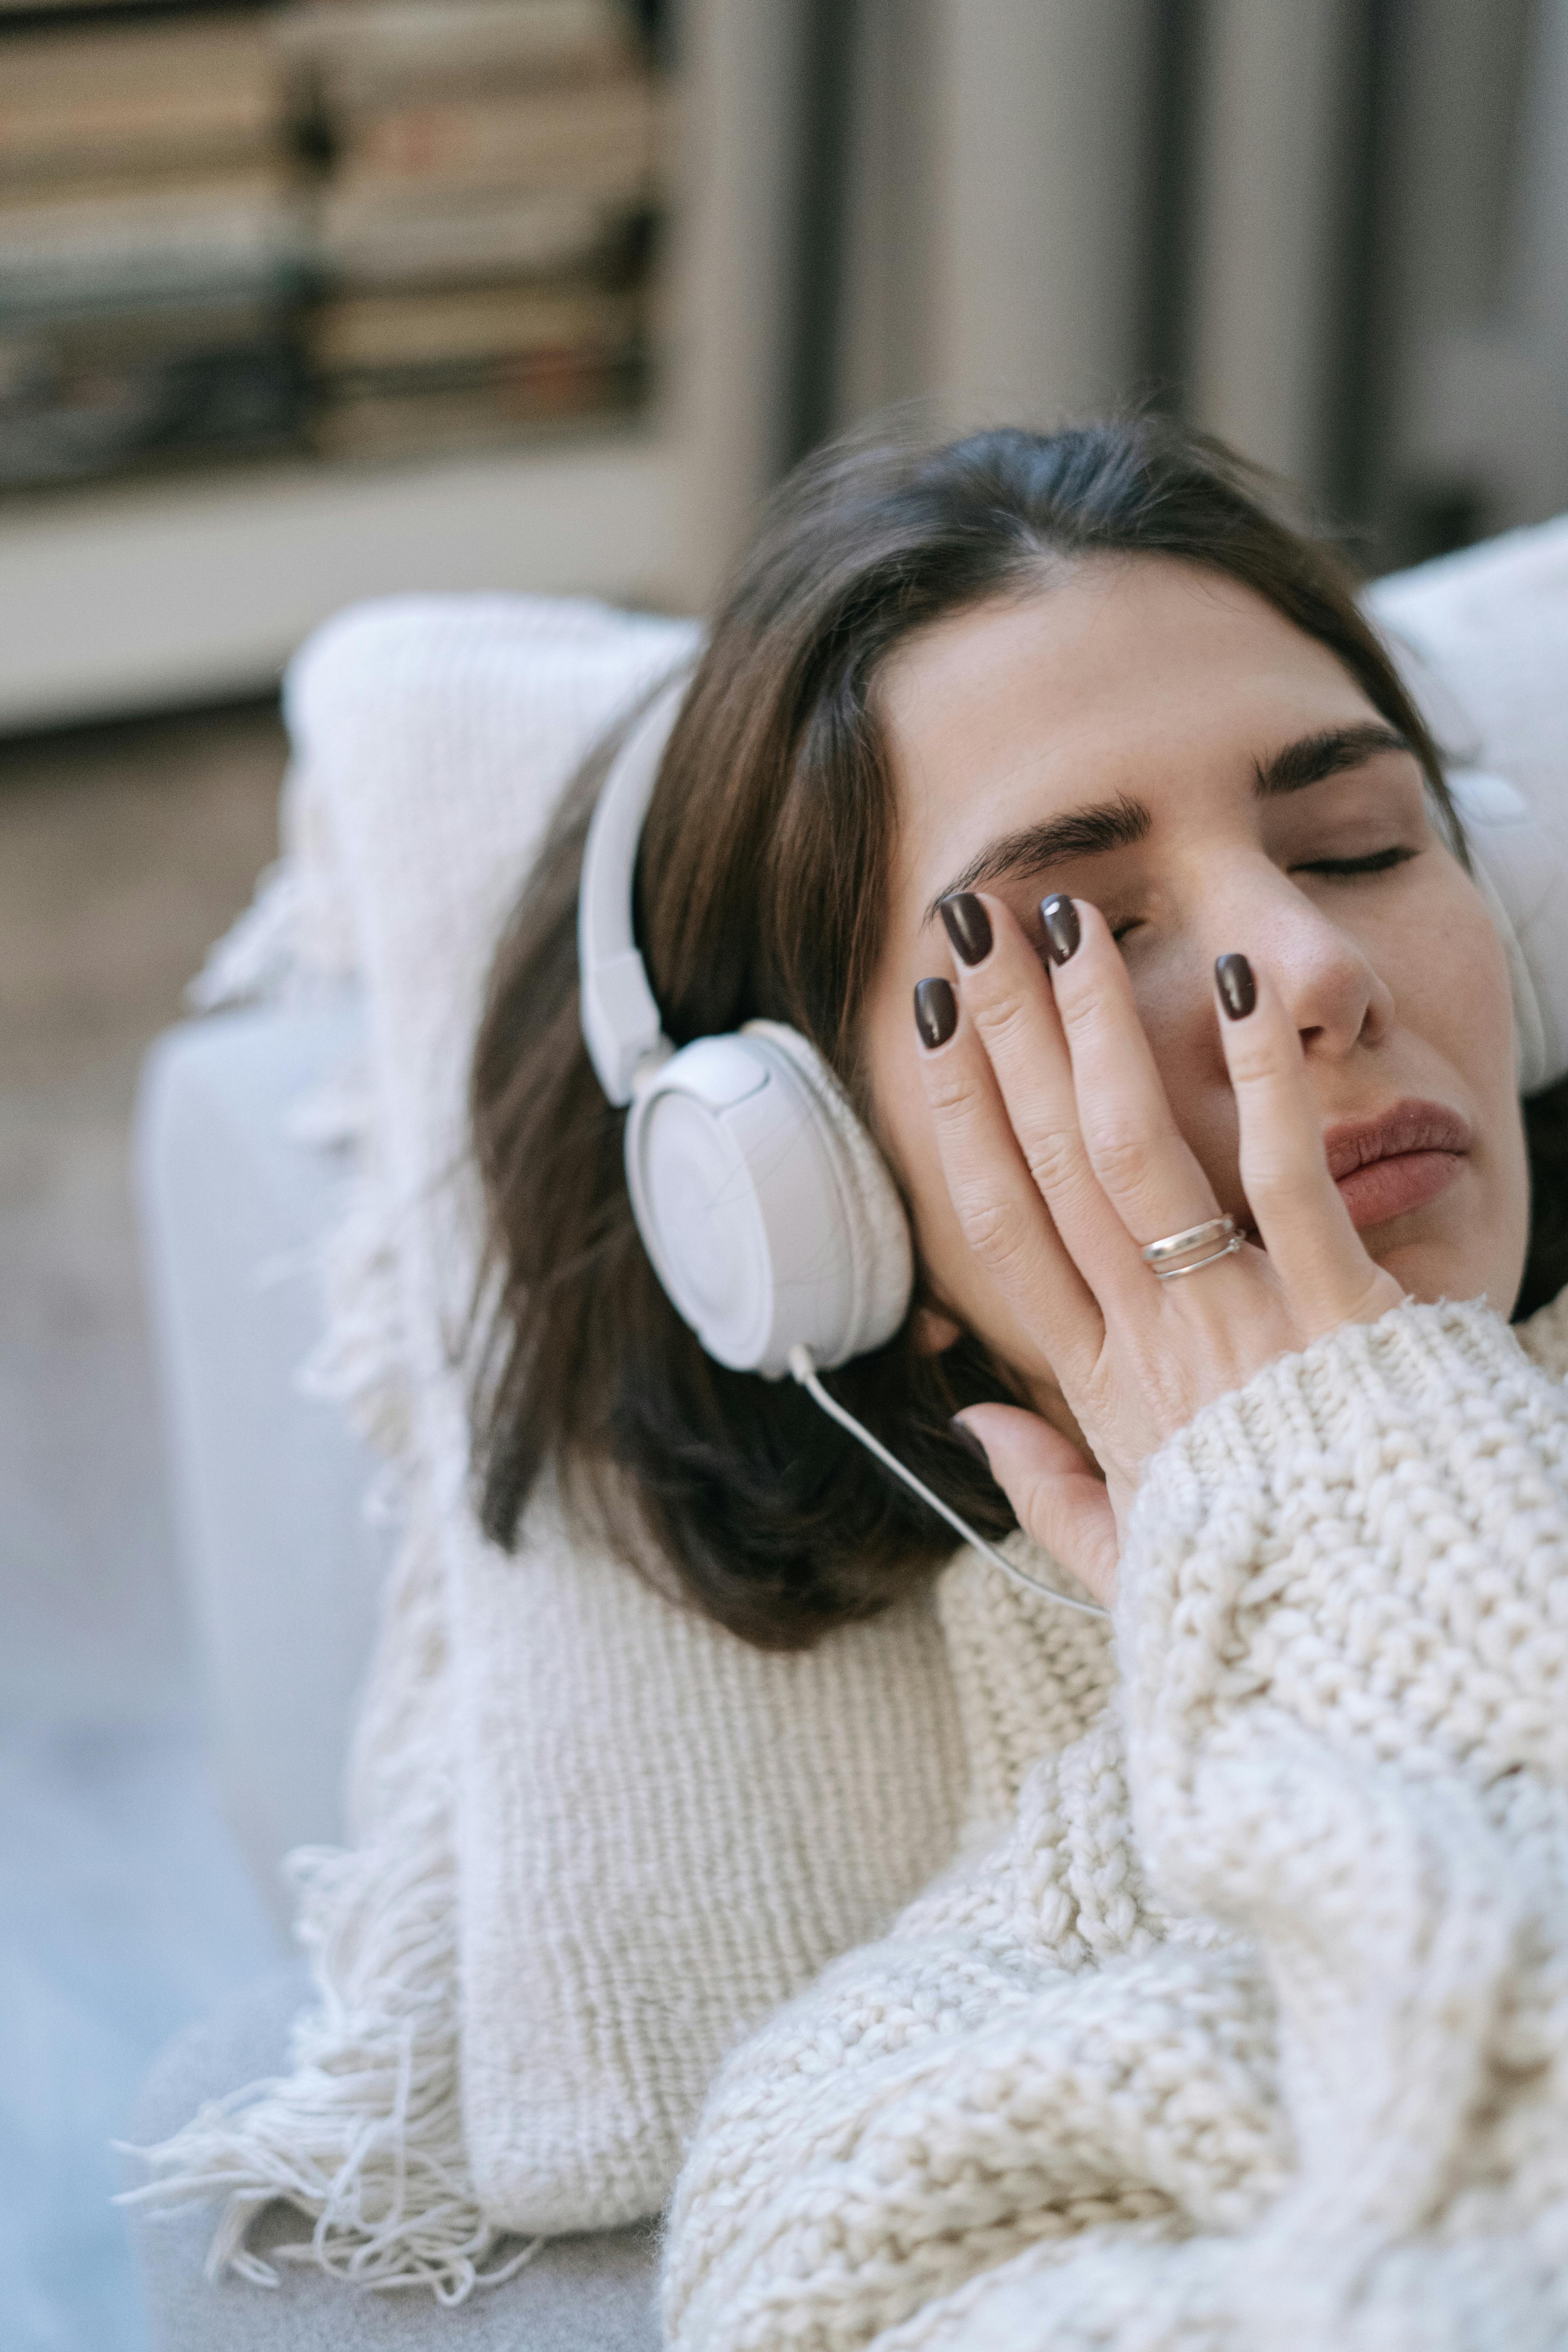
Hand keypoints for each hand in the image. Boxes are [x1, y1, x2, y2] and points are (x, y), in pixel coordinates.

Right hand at [915, 891, 1403, 1606]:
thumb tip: (969, 1421)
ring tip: (1067, 922)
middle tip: (969, 925)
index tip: (926, 1026)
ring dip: (1096, 1027)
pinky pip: (1283, 1176)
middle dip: (1001, 1032)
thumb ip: (1043, 1492)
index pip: (998, 1228)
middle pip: (1050, 1163)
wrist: (1383, 1649)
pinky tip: (1231, 986)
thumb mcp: (1129, 1561)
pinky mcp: (1336, 1309)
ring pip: (1135, 1152)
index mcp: (1100, 1395)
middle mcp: (1148, 1345)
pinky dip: (1255, 1079)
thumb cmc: (1261, 1592)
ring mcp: (1237, 1323)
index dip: (953, 1116)